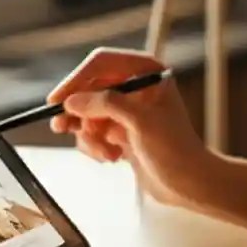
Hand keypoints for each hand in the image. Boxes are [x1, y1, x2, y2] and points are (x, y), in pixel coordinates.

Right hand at [47, 47, 212, 206]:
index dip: (77, 79)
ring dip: (89, 135)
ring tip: (105, 152)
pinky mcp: (119, 130)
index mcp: (146, 70)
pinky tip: (113, 156)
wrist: (188, 183)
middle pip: (89, 87)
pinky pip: (91, 131)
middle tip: (60, 126)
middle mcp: (134, 85)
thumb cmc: (174, 148)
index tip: (58, 100)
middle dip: (78, 111)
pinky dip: (95, 146)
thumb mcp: (140, 121)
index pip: (101, 63)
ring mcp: (126, 108)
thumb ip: (105, 105)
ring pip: (87, 112)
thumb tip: (72, 102)